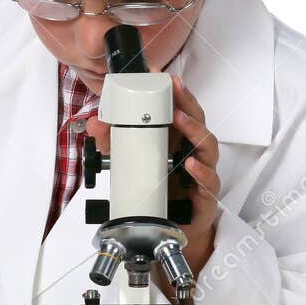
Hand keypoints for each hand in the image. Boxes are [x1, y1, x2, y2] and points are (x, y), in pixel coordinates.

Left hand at [86, 74, 220, 275]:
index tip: (164, 75)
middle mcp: (194, 153)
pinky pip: (209, 182)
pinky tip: (190, 164)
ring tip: (179, 120)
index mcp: (178, 142)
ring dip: (194, 131)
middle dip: (187, 102)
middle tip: (174, 89)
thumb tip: (96, 124)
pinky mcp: (205, 197)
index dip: (176, 92)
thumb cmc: (161, 192)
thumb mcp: (131, 165)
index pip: (182, 111)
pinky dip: (200, 172)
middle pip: (198, 122)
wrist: (173, 229)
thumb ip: (112, 143)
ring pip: (208, 147)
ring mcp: (202, 173)